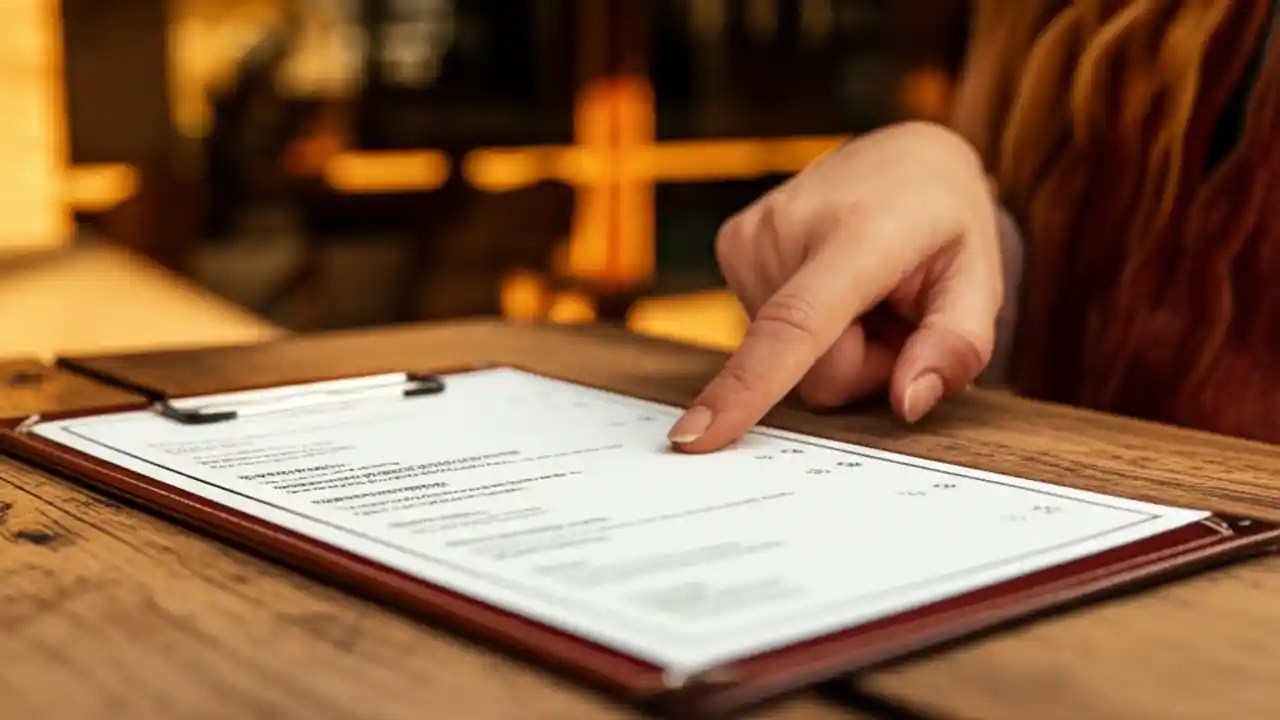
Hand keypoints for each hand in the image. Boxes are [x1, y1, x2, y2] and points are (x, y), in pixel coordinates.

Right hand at [668, 121, 1002, 451]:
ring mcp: (748, 236)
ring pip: (790, 361)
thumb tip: (906, 402)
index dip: (749, 387)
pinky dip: (806, 328)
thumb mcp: (981, 281)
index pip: (796, 324)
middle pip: (816, 371)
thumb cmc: (943, 223)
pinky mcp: (731, 246)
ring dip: (835, 344)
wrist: (901, 159)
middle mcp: (786, 229)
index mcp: (857, 235)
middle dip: (862, 363)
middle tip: (892, 312)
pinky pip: (768, 336)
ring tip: (864, 292)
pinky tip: (833, 287)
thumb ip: (957, 346)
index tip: (697, 435)